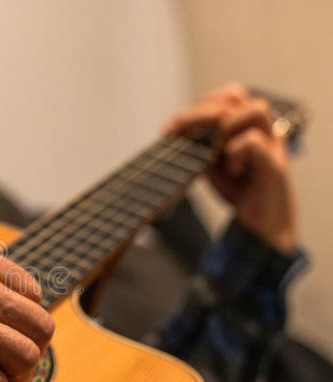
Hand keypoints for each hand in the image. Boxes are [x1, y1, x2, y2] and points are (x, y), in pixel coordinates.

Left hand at [164, 83, 297, 253]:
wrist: (260, 221)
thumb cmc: (237, 187)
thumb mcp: (209, 161)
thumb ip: (197, 143)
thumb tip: (171, 130)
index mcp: (247, 123)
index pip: (227, 95)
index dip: (198, 106)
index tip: (169, 128)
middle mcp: (263, 127)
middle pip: (235, 98)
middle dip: (198, 113)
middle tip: (175, 132)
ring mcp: (272, 142)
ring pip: (254, 109)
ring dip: (223, 125)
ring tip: (211, 149)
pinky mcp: (276, 162)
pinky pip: (253, 141)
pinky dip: (235, 152)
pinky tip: (232, 170)